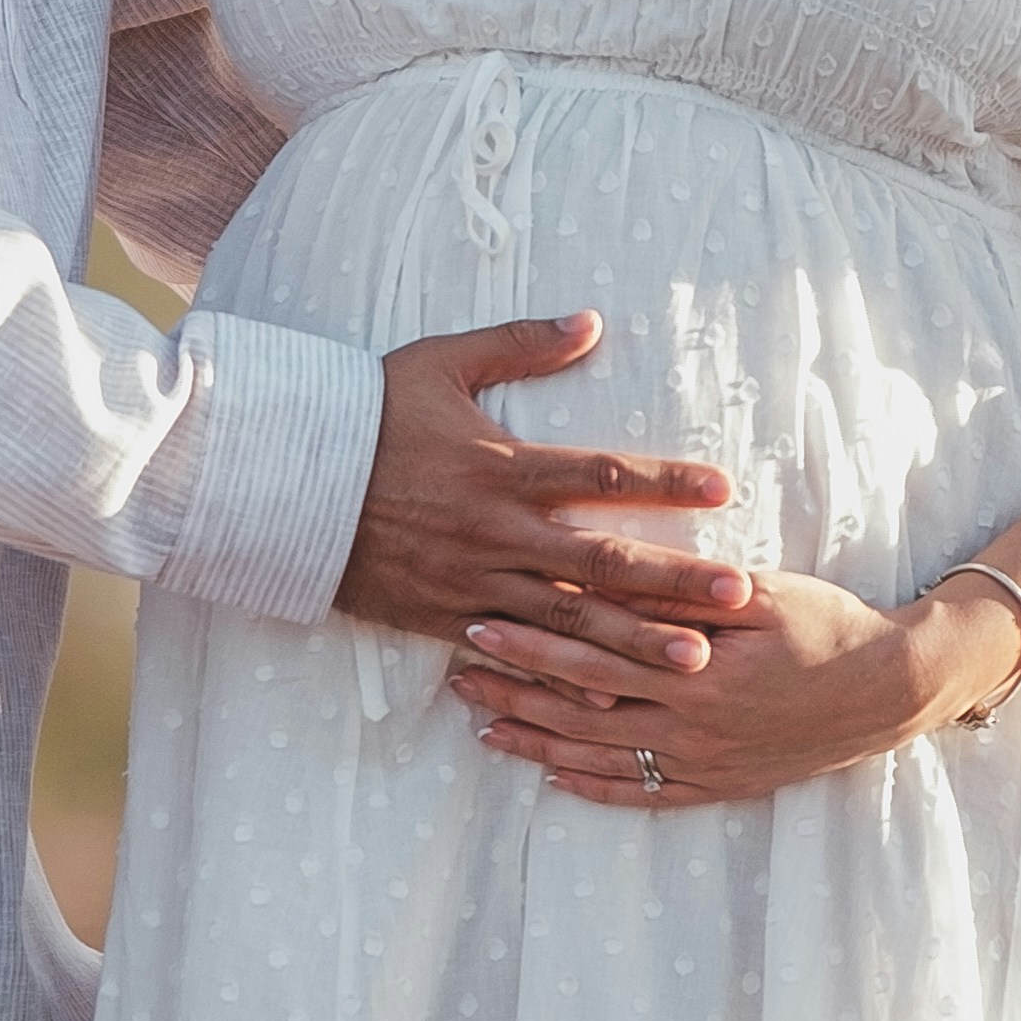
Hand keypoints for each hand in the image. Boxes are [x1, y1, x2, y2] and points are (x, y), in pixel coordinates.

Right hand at [335, 317, 759, 655]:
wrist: (280, 480)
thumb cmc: (363, 414)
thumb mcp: (439, 362)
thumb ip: (519, 343)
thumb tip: (590, 323)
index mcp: (502, 465)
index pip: (603, 475)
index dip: (667, 482)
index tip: (724, 490)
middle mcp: (495, 529)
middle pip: (603, 560)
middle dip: (675, 581)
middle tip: (739, 595)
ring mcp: (471, 580)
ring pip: (569, 619)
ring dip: (636, 641)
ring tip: (695, 660)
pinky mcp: (443, 616)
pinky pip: (512, 654)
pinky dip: (559, 677)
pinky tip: (605, 696)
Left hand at [452, 563, 997, 806]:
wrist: (894, 689)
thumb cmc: (830, 625)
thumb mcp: (761, 594)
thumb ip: (688, 594)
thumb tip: (616, 572)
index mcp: (697, 673)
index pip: (593, 656)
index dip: (532, 643)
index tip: (479, 624)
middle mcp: (692, 726)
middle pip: (582, 709)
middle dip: (515, 689)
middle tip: (459, 673)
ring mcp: (704, 763)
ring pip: (601, 757)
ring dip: (538, 742)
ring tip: (484, 727)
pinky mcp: (721, 785)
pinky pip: (645, 795)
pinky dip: (595, 788)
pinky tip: (554, 777)